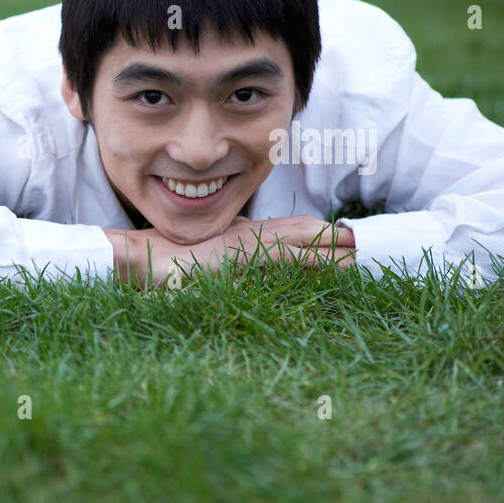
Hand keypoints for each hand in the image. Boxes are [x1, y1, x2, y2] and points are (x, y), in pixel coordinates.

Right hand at [132, 215, 355, 287]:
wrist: (139, 259)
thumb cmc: (161, 264)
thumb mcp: (199, 266)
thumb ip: (222, 265)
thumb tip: (234, 273)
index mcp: (240, 235)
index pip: (289, 231)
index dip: (318, 234)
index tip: (344, 241)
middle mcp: (247, 233)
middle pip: (303, 229)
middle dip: (334, 236)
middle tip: (364, 242)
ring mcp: (245, 241)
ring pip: (303, 238)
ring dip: (334, 245)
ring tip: (362, 251)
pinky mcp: (241, 254)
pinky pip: (289, 255)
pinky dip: (317, 258)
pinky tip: (338, 262)